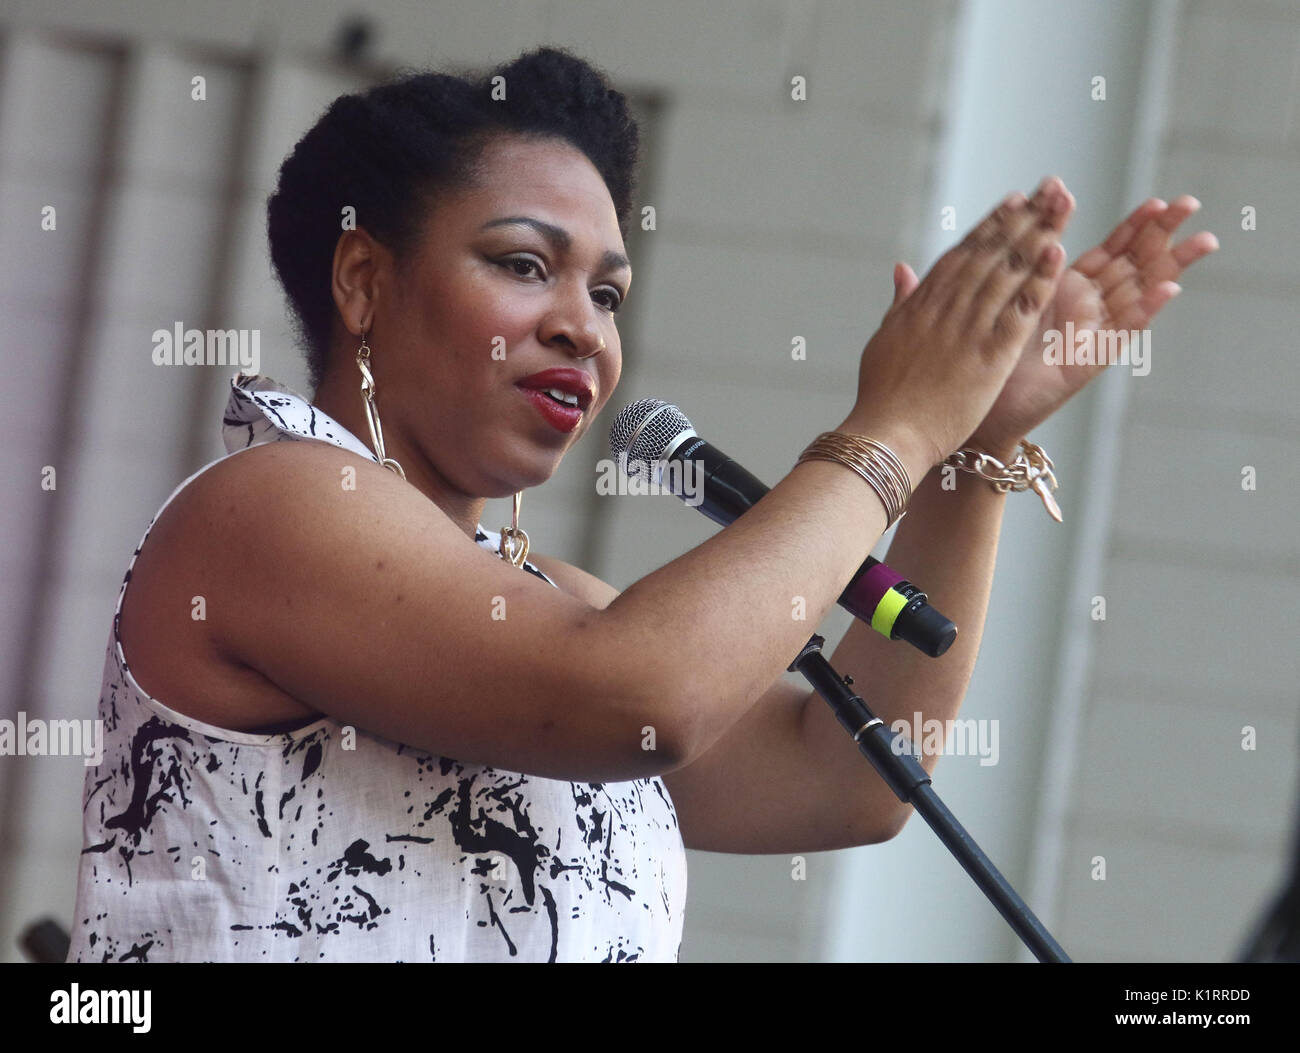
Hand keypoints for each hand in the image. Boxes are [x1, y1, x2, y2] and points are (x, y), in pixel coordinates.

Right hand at [849, 178, 1070, 477]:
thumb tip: (901, 269)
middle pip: (990, 252)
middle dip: (1021, 218)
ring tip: (1062, 208)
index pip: (962, 254)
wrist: (887, 434)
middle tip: (1049, 189)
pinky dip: (1040, 279)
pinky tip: (1059, 254)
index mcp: (920, 305)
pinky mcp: (989, 355)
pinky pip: (1020, 309)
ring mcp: (968, 329)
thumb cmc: (881, 398)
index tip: (1013, 201)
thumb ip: (900, 303)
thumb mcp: (884, 341)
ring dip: (1037, 236)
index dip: (990, 225)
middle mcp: (945, 309)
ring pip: (1008, 271)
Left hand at [889, 190, 1218, 455]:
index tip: (1130, 191)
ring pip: (1132, 294)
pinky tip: (1170, 287)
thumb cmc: (957, 374)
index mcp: (1044, 297)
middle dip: (1153, 234)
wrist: (959, 422)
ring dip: (1166, 264)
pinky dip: (1146, 311)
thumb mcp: (946, 325)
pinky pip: (1120, 336)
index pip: (1082, 250)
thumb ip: (929, 296)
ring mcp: (1080, 338)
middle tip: (1185, 200)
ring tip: (1200, 235)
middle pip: (1121, 265)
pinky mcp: (1083, 364)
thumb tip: (903, 266)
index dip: (1101, 222)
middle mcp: (1069, 314)